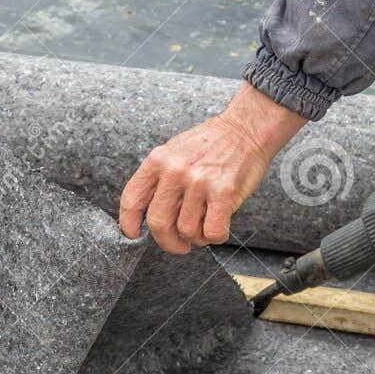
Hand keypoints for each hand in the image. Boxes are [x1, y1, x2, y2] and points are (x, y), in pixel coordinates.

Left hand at [119, 82, 305, 252]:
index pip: (132, 200)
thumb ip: (158, 180)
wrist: (245, 128)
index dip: (129, 224)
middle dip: (168, 242)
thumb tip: (146, 215)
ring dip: (196, 238)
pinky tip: (218, 227)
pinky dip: (215, 237)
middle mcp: (175, 171)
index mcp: (158, 160)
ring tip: (204, 227)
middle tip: (178, 244)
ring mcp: (199, 181)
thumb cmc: (211, 144)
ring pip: (187, 231)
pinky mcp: (223, 192)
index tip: (134, 234)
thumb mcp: (174, 152)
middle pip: (158, 223)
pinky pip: (212, 232)